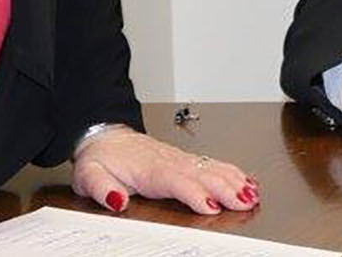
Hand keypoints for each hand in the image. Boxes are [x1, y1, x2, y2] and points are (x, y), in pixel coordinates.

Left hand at [72, 128, 257, 214]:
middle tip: (244, 201)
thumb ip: (102, 188)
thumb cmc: (102, 158)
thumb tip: (116, 201)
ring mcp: (181, 159)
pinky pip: (215, 164)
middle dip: (226, 188)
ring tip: (252, 194)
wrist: (107, 136)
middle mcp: (170, 162)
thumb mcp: (89, 175)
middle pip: (203, 175)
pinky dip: (234, 172)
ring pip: (213, 168)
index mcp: (149, 169)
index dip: (196, 194)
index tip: (211, 206)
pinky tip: (248, 181)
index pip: (177, 182)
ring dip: (235, 181)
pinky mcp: (187, 159)